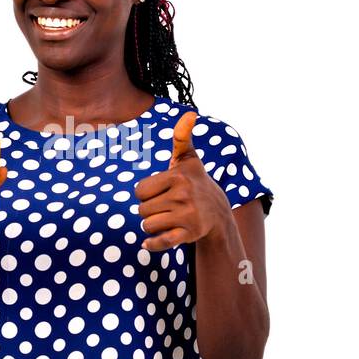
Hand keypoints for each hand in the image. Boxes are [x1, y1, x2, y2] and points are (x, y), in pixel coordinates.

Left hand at [133, 110, 230, 251]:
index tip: (160, 192)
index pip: (140, 190)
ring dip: (152, 226)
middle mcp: (183, 195)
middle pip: (142, 209)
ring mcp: (188, 216)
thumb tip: (190, 114)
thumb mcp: (188, 160)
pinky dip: (153, 244)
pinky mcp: (189, 234)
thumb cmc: (195, 183)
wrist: (218, 213)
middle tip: (166, 207)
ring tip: (167, 219)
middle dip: (149, 210)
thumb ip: (182, 138)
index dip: (146, 194)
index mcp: (178, 176)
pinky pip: (161, 241)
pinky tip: (150, 242)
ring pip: (148, 225)